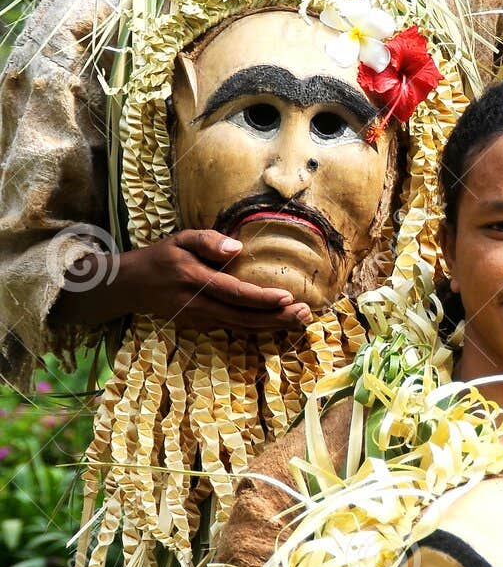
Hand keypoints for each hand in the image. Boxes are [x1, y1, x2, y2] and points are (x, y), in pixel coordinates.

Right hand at [115, 231, 312, 330]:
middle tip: (305, 314)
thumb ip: (208, 240)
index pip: (234, 293)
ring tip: (300, 319)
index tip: (287, 297)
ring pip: (241, 327)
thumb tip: (237, 248)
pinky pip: (235, 327)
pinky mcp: (203, 325)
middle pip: (244, 317)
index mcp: (195, 281)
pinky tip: (279, 322)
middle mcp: (199, 306)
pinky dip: (259, 326)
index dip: (262, 299)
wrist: (132, 286)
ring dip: (272, 325)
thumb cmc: (162, 257)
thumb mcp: (180, 239)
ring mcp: (200, 320)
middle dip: (276, 318)